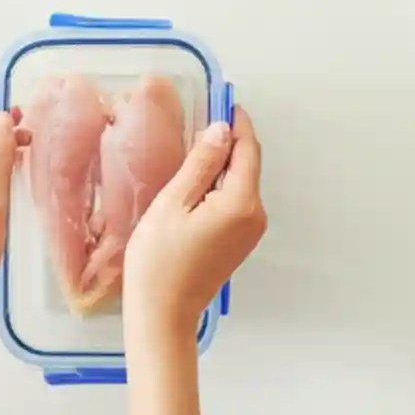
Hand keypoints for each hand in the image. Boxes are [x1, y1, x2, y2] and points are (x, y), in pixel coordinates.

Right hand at [123, 105, 266, 348]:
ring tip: (188, 156)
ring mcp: (250, 231)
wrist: (163, 314)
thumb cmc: (159, 262)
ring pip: (240, 182)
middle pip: (246, 164)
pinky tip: (192, 188)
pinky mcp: (240, 241)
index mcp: (241, 202)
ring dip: (219, 166)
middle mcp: (255, 215)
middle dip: (227, 142)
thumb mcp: (173, 203)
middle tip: (198, 122)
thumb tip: (221, 130)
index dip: (236, 122)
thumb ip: (200, 164)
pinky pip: (235, 201)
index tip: (222, 100)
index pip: (247, 149)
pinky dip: (218, 187)